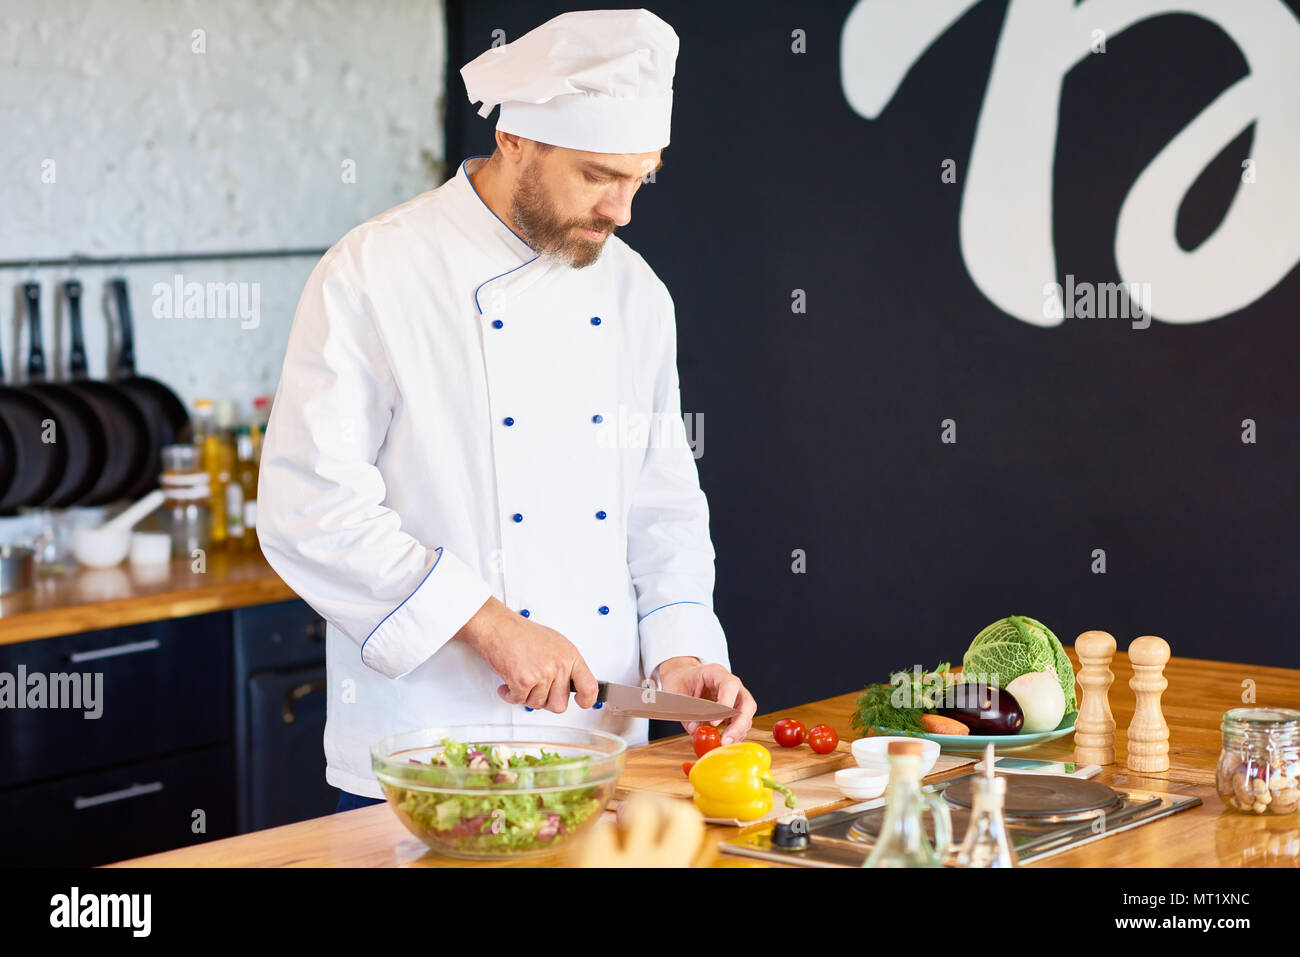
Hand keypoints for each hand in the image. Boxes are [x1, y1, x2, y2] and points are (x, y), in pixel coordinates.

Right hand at [453, 597, 599, 712]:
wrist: (499, 627)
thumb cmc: (524, 633)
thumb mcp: (555, 644)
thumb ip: (565, 665)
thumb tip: (571, 684)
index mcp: (570, 657)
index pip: (589, 687)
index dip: (586, 700)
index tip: (580, 702)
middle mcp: (559, 666)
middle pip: (559, 705)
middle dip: (545, 701)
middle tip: (537, 689)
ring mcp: (542, 674)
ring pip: (537, 704)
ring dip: (526, 696)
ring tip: (521, 679)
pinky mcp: (523, 681)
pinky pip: (519, 701)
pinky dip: (510, 695)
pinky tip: (508, 683)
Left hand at [656, 656, 756, 745]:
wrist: (683, 676)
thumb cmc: (680, 680)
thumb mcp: (675, 692)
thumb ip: (685, 711)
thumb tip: (696, 730)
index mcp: (716, 673)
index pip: (730, 685)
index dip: (726, 703)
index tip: (713, 723)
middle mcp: (732, 685)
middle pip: (746, 703)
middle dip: (738, 725)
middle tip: (725, 741)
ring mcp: (736, 698)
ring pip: (746, 716)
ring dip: (737, 732)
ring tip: (722, 743)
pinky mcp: (734, 711)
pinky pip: (741, 723)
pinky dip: (734, 734)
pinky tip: (723, 741)